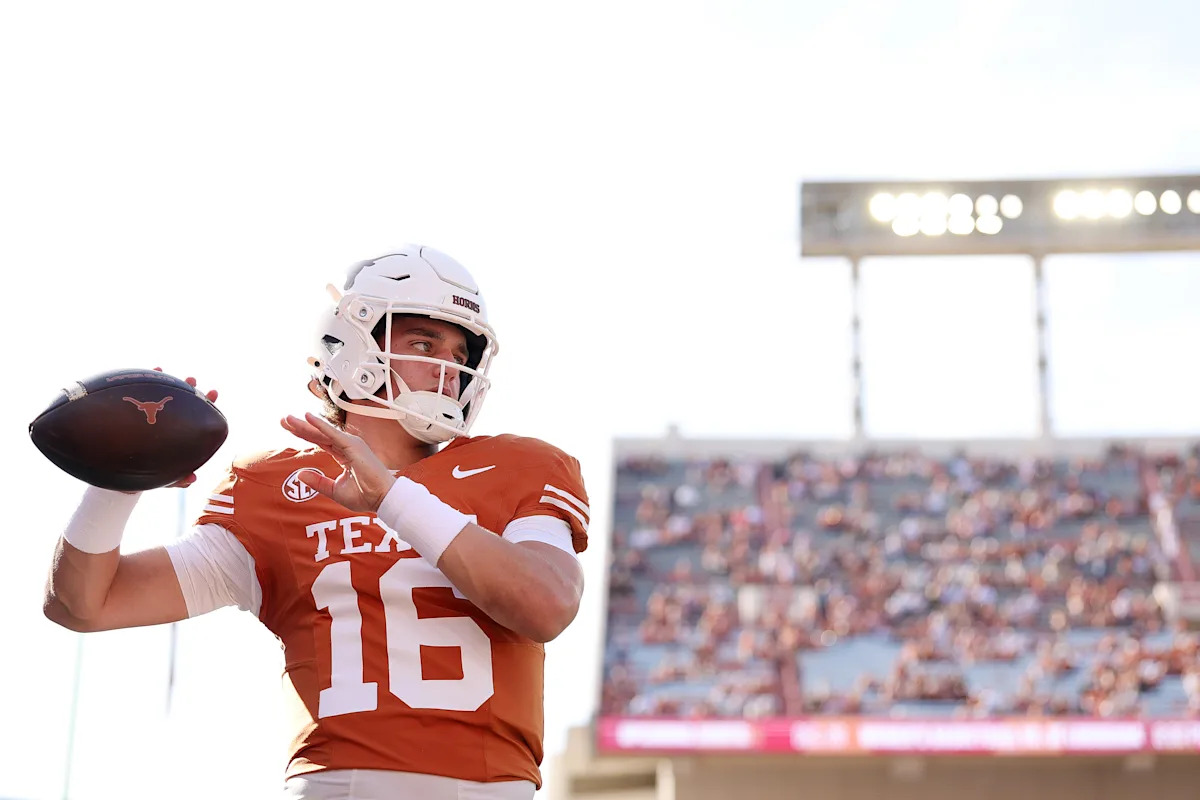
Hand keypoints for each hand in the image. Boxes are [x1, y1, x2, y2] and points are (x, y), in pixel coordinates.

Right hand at [120, 369, 219, 492]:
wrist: (123, 472)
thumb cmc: (149, 473)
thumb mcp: (164, 477)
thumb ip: (178, 479)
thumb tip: (192, 479)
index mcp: (183, 432)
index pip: (200, 416)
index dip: (208, 403)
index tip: (214, 391)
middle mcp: (171, 420)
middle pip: (184, 402)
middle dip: (190, 388)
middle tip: (192, 380)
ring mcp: (153, 415)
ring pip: (162, 394)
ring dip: (166, 381)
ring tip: (164, 371)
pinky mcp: (135, 412)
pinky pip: (138, 394)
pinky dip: (144, 381)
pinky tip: (145, 372)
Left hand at [280, 412, 395, 512]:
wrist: (381, 499)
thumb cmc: (365, 495)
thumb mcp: (335, 490)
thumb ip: (318, 481)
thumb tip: (299, 475)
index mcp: (344, 454)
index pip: (320, 441)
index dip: (304, 434)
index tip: (288, 428)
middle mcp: (347, 446)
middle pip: (319, 434)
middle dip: (300, 426)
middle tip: (284, 419)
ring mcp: (351, 444)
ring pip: (323, 432)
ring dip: (305, 425)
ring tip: (288, 418)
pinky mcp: (354, 446)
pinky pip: (333, 434)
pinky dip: (320, 425)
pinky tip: (307, 417)